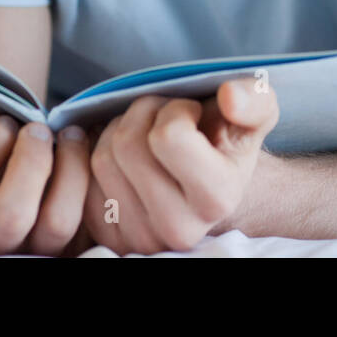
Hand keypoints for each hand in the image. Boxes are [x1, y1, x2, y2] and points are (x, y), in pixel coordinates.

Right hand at [0, 91, 90, 254]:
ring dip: (69, 170)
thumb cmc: (2, 146)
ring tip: (69, 133)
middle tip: (38, 128)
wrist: (42, 161)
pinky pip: (90, 220)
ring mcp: (38, 244)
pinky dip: (92, 177)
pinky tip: (86, 146)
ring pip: (56, 222)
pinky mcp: (74, 242)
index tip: (5, 120)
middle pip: (11, 215)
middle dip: (30, 162)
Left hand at [83, 78, 279, 253]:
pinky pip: (80, 179)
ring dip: (118, 129)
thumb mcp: (256, 113)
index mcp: (217, 198)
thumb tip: (229, 97)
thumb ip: (254, 100)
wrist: (213, 179)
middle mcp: (178, 229)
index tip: (192, 114)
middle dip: (143, 113)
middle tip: (164, 118)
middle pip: (127, 144)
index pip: (169, 136)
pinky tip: (124, 156)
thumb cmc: (229, 140)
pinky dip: (96, 154)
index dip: (176, 109)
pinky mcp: (109, 237)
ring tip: (148, 135)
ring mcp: (139, 239)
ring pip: (100, 158)